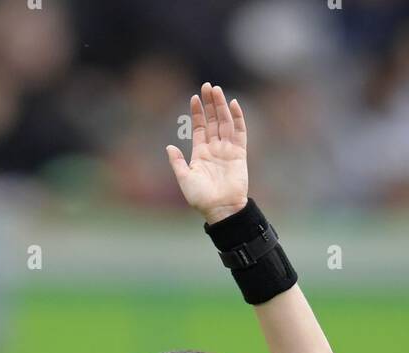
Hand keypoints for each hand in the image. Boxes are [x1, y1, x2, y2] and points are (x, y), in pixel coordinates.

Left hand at [166, 82, 248, 223]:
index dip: (197, 113)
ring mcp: (227, 150)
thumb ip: (177, 163)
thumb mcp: (185, 179)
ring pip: (224, 122)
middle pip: (212, 120)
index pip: (199, 128)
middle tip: (207, 86)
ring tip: (217, 90)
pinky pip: (240, 132)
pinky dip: (237, 118)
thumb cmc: (201, 198)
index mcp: (200, 153)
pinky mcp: (239, 153)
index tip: (194, 98)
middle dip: (209, 104)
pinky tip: (233, 104)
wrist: (221, 209)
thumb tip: (169, 147)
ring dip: (221, 106)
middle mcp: (214, 149)